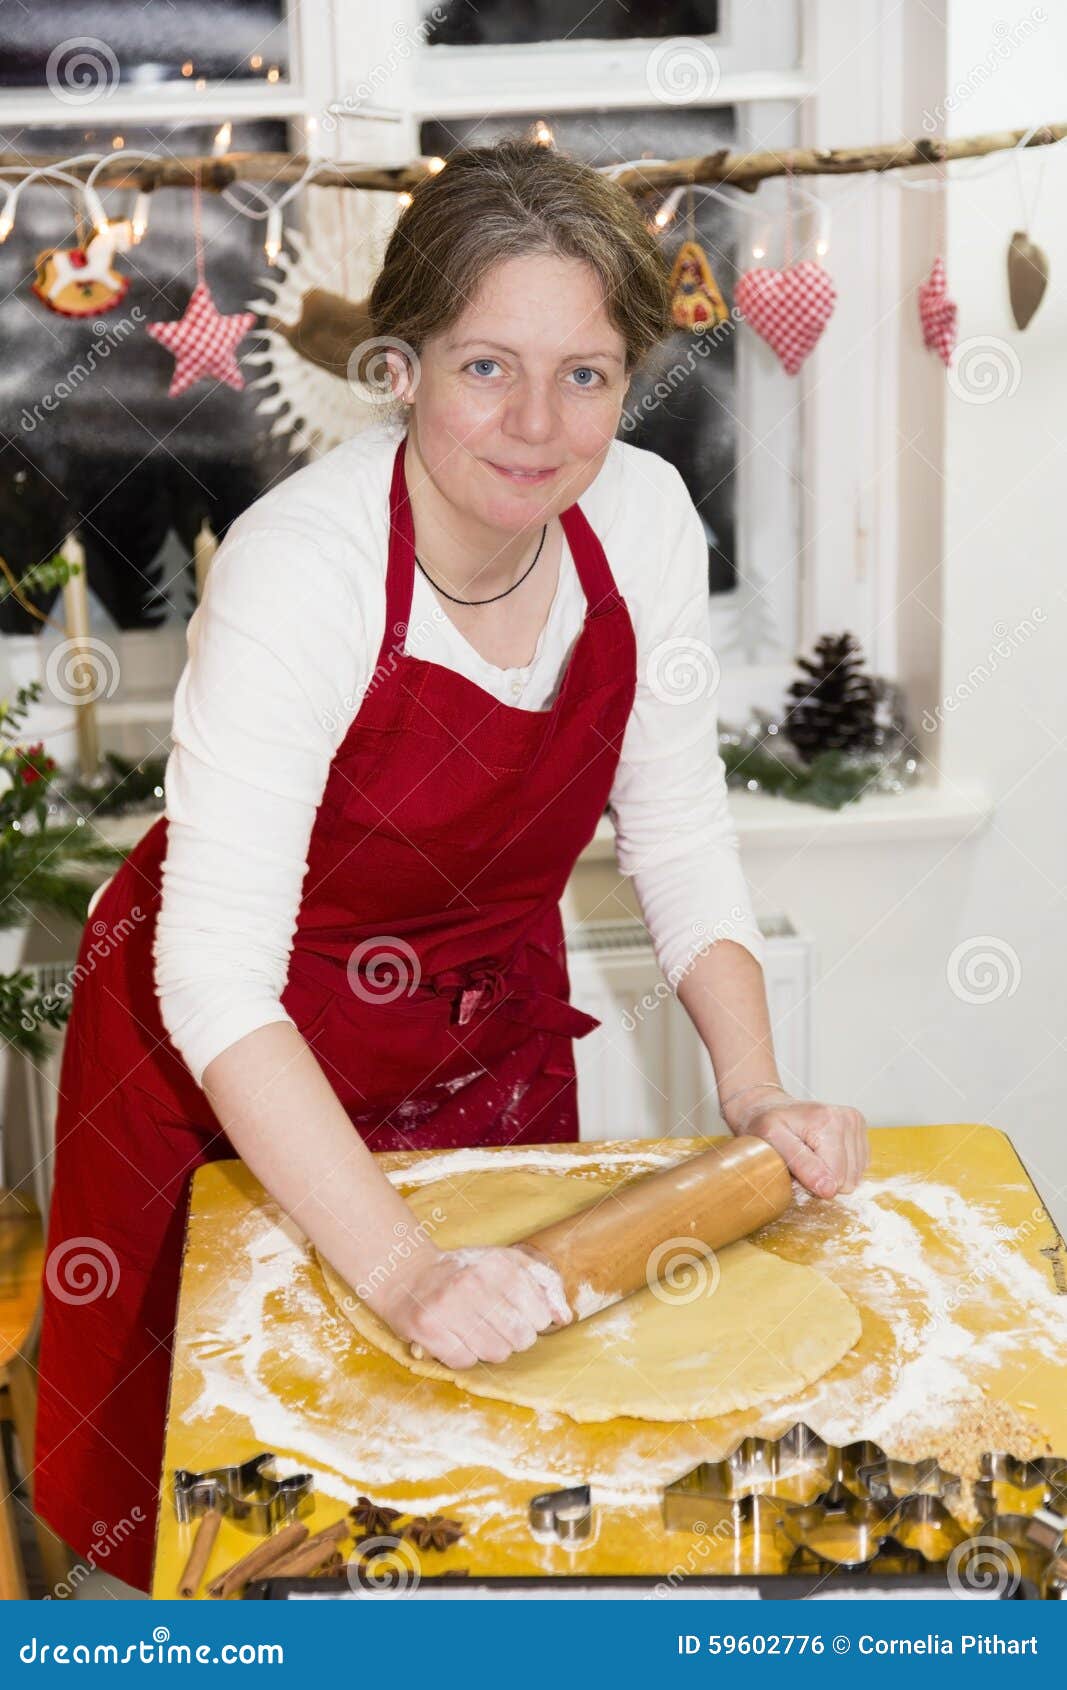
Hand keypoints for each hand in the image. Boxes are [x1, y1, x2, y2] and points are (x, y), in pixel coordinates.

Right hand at [371, 1244, 571, 1369]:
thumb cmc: (466, 1272)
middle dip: (513, 1336)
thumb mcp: (507, 1263)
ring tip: (475, 1328)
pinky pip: (465, 1361)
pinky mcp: (427, 1329)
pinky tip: (456, 1336)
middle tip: (494, 1322)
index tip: (518, 1313)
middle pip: (521, 1339)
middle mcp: (473, 1284)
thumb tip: (564, 1318)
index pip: (540, 1315)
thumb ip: (543, 1284)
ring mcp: (448, 1307)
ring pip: (495, 1354)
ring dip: (489, 1347)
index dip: (533, 1320)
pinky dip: (464, 1354)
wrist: (408, 1276)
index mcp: (498, 1265)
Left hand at [729, 1089, 868, 1198]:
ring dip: (830, 1174)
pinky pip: (858, 1169)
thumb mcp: (773, 1141)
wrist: (769, 1106)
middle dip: (822, 1179)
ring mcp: (857, 1124)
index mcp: (829, 1122)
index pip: (836, 1178)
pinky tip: (822, 1154)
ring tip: (809, 1157)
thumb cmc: (767, 1124)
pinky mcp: (860, 1131)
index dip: (812, 1183)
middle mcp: (849, 1119)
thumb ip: (801, 1165)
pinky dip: (839, 1168)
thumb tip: (829, 1189)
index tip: (793, 1168)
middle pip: (847, 1180)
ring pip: (854, 1177)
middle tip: (800, 1162)